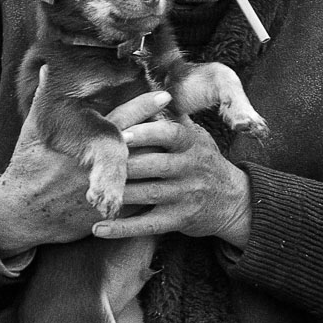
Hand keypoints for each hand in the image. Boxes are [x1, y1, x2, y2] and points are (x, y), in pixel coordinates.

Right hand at [0, 80, 173, 255]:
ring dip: (161, 163)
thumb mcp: (32, 132)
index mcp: (81, 144)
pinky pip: (138, 201)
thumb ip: (44, 101)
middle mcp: (96, 168)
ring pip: (143, 175)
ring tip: (182, 151)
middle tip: (185, 123)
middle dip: (162, 135)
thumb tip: (51, 69)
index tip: (164, 97)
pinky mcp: (106, 214)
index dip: (144, 108)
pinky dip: (153, 190)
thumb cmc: (27, 168)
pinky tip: (167, 181)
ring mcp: (103, 192)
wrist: (21, 214)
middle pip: (139, 148)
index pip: (120, 121)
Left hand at [92, 114, 251, 248]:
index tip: (122, 134)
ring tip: (90, 193)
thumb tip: (150, 93)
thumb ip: (172, 119)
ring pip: (148, 194)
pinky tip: (99, 228)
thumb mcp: (196, 136)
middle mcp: (192, 168)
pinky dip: (122, 228)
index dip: (146, 133)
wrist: (233, 200)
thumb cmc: (203, 161)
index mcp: (192, 143)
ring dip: (119, 193)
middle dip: (125, 165)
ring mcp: (186, 196)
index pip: (171, 134)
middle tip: (94, 164)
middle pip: (154, 165)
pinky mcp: (179, 219)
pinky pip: (148, 225)